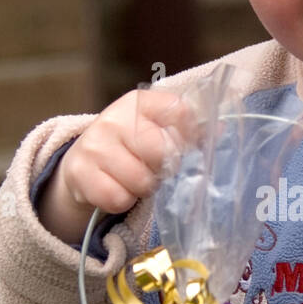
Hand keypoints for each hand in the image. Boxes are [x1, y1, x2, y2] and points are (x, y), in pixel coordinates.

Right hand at [38, 86, 191, 243]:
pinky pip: (118, 199)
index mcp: (139, 102)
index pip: (179, 110)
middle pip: (161, 151)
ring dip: (143, 188)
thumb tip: (223, 131)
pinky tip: (118, 189)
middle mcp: (114, 118)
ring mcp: (94, 144)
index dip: (191, 135)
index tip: (189, 149)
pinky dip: (123, 201)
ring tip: (136, 180)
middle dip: (164, 169)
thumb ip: (187, 130)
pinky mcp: (79, 172)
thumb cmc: (131, 146)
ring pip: (141, 180)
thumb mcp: (156, 129)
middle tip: (156, 170)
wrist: (83, 163)